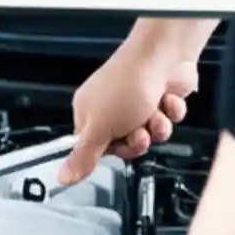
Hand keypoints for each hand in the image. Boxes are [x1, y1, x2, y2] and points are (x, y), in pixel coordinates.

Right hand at [58, 47, 196, 183]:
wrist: (163, 57)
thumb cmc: (128, 84)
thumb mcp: (100, 128)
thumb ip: (83, 156)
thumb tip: (63, 177)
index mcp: (89, 112)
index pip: (96, 148)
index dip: (113, 151)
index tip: (118, 144)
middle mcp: (113, 107)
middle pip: (127, 145)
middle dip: (139, 140)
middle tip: (140, 129)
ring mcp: (139, 102)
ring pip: (152, 135)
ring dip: (158, 126)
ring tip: (154, 110)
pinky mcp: (162, 99)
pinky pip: (169, 120)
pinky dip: (172, 111)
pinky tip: (167, 97)